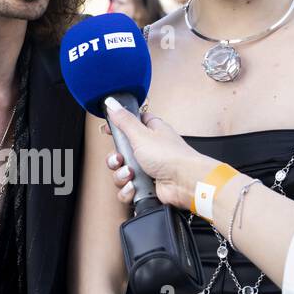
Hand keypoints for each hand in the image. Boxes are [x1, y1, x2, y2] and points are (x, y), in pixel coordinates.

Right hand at [101, 98, 215, 210]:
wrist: (184, 182)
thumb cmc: (171, 156)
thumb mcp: (141, 134)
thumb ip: (124, 120)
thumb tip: (111, 103)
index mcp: (151, 132)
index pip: (131, 124)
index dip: (118, 127)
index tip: (109, 130)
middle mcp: (149, 150)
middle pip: (121, 152)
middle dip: (116, 159)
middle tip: (121, 158)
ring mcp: (147, 169)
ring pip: (121, 172)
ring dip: (121, 176)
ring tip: (131, 175)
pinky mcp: (146, 187)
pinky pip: (127, 189)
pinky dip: (128, 190)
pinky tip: (135, 187)